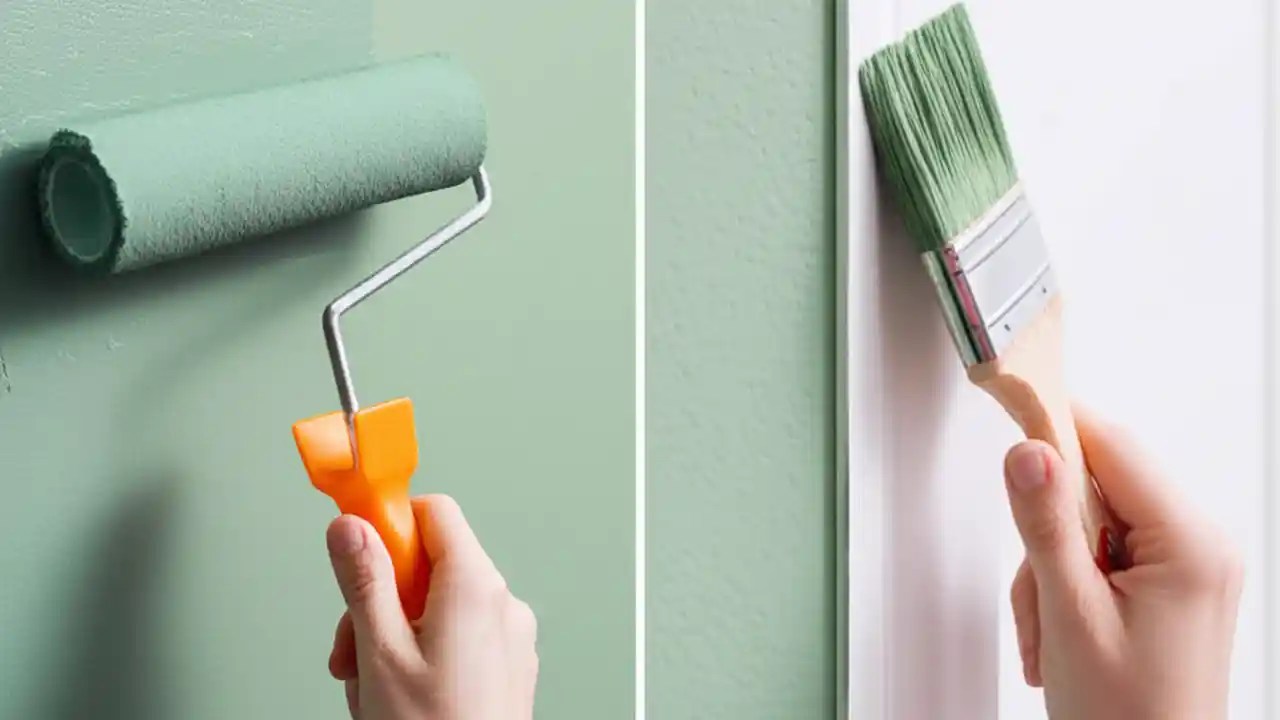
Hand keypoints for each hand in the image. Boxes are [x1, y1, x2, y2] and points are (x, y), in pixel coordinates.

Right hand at [325, 495, 537, 719]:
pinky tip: (401, 696)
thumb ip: (363, 581)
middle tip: (353, 647)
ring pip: (436, 607)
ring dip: (394, 636)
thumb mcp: (379, 654)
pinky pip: (457, 638)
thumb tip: (351, 528)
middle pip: (429, 566)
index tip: (355, 540)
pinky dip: (423, 656)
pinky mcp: (507, 666)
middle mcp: (503, 605)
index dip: (389, 523)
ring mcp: (510, 638)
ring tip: (375, 687)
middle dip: (381, 600)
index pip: (434, 513)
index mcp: (476, 589)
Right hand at [1005, 405, 1241, 719]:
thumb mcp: (1072, 617)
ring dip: (1053, 568)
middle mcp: (1201, 548)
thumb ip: (1046, 526)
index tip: (1011, 406)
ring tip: (1052, 630)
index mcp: (1191, 545)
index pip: (1113, 446)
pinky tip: (1064, 630)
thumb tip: (1030, 452)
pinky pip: (1106, 553)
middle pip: (1100, 484)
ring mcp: (1189, 569)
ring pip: (1093, 522)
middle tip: (1039, 588)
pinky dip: (1069, 584)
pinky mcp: (1171, 588)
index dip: (1056, 427)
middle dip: (1050, 530)